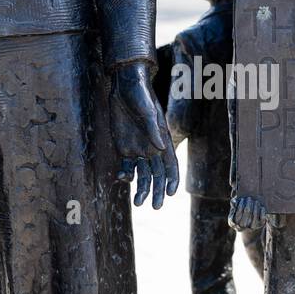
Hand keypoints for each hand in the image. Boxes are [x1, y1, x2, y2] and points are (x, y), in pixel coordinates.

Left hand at [110, 61, 178, 208]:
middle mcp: (153, 148)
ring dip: (141, 189)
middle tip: (155, 207)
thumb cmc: (139, 95)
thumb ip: (152, 129)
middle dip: (156, 192)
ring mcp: (138, 150)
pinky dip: (125, 175)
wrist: (123, 86)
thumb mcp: (146, 111)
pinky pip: (126, 167)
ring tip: (138, 203)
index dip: (172, 180)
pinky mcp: (124, 149)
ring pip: (142, 175)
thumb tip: (161, 148)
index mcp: (163, 140)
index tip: (170, 193)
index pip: (171, 165)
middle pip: (157, 175)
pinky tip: (122, 178)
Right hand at [229, 194, 267, 230]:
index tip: (242, 199)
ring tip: (256, 201)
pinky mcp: (259, 226)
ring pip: (255, 215)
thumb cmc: (239, 216)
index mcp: (234, 222)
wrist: (247, 229)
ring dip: (256, 207)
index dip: (241, 204)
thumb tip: (234, 201)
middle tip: (249, 198)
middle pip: (247, 212)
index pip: (238, 212)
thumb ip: (233, 206)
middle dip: (248, 204)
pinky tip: (262, 207)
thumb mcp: (234, 212)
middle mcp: (242, 226)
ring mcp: (251, 227)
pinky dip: (262, 212)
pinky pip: (262, 218)